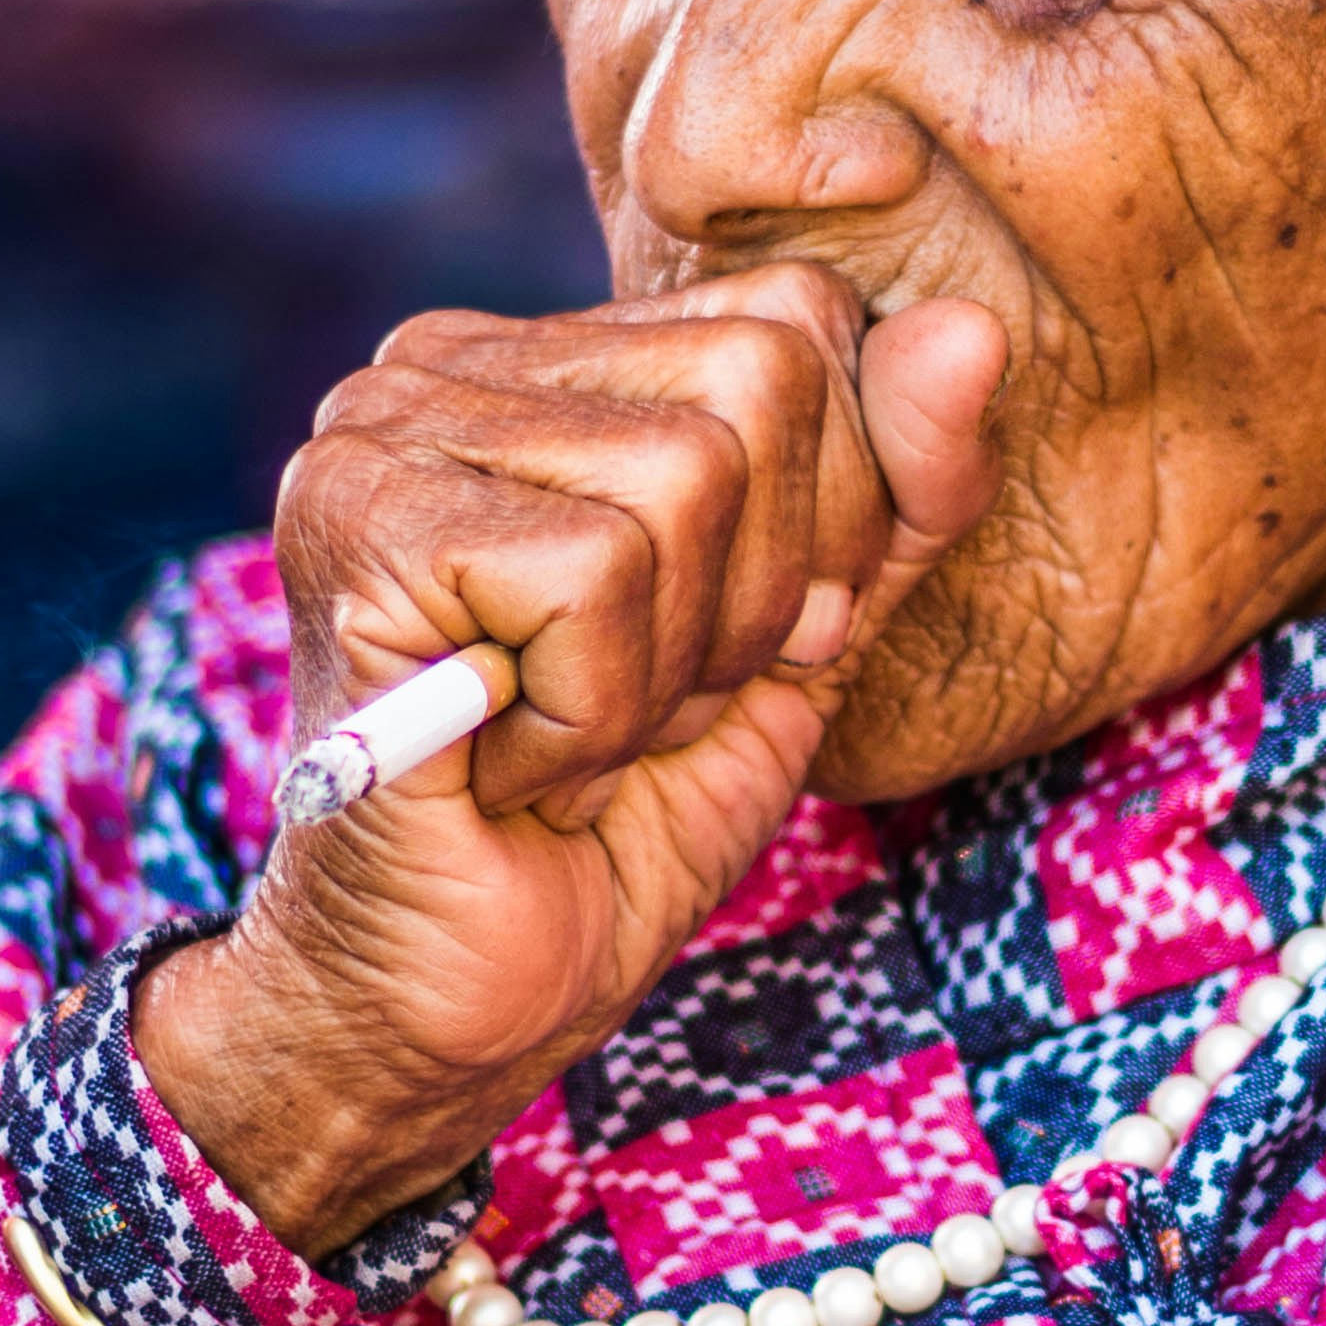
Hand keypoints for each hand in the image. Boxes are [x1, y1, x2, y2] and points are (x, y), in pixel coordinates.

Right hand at [138, 262, 1005, 1254]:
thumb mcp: (809, 643)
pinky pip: (599, 575)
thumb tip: (971, 328)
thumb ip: (904, 493)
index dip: (828, 521)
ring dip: (668, 670)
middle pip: (763, 380)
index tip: (714, 653)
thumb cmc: (614, 826)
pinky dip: (594, 716)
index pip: (805, 320)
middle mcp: (443, 358)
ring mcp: (379, 426)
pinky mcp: (353, 518)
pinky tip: (509, 763)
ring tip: (567, 737)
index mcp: (546, 361)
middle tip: (635, 707)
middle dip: (754, 598)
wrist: (448, 1005)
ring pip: (688, 477)